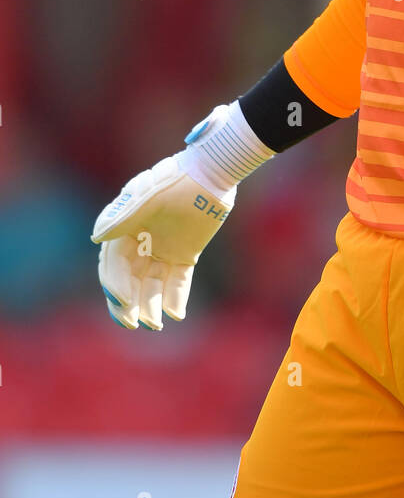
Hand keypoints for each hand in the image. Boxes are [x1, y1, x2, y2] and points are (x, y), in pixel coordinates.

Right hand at [91, 101, 271, 330]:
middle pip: (128, 279)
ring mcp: (161, 249)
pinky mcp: (185, 254)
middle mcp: (140, 240)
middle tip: (131, 324)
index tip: (123, 301)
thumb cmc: (178, 177)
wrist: (213, 171)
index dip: (115, 282)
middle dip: (127, 304)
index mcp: (125, 227)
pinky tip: (177, 314)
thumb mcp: (151, 194)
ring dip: (150, 305)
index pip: (114, 262)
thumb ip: (125, 214)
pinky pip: (177, 281)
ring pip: (150, 284)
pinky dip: (176, 297)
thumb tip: (96, 237)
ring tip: (155, 325)